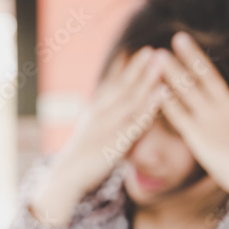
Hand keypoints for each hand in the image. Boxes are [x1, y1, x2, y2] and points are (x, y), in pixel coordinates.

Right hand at [30, 46, 164, 226]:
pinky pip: (137, 121)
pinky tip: (162, 94)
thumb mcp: (90, 133)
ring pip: (131, 98)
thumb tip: (111, 113)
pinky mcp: (116, 142)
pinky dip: (150, 106)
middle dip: (138, 67)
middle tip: (152, 49)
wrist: (66, 178)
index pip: (111, 84)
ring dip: (147, 79)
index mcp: (95, 111)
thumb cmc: (81, 158)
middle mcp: (101, 114)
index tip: (138, 51)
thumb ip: (102, 121)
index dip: (124, 67)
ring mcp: (108, 127)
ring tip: (161, 63)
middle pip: (122, 86)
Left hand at [154, 32, 228, 223]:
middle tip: (177, 37)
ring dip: (173, 71)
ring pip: (189, 89)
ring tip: (158, 56)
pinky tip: (155, 90)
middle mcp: (226, 108)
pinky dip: (167, 101)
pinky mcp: (198, 135)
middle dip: (193, 55)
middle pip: (208, 75)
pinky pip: (179, 114)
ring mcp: (211, 120)